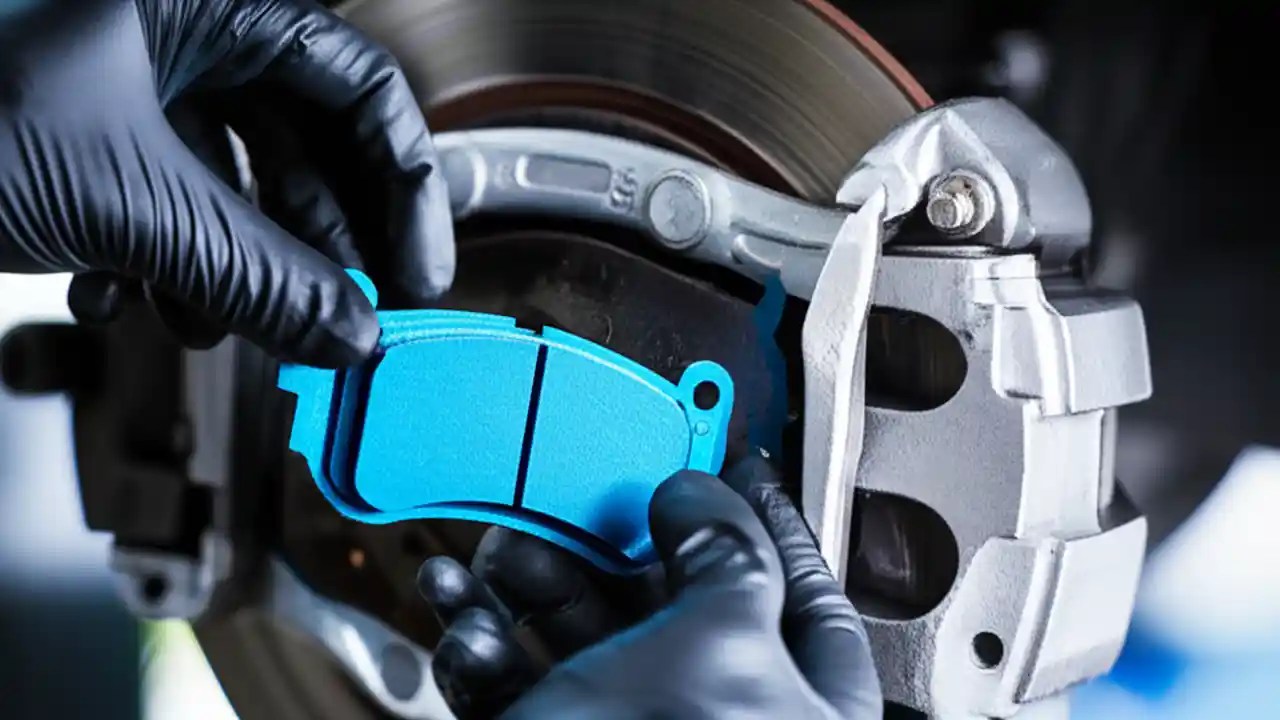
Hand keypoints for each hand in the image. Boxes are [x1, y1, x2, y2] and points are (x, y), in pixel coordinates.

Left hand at [0, 0, 453, 365]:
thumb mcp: (127, 198)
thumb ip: (259, 271)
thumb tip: (351, 331)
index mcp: (204, 1)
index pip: (357, 83)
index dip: (404, 183)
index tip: (417, 271)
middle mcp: (176, 32)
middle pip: (301, 141)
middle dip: (320, 244)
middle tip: (344, 318)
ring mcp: (126, 85)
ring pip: (233, 184)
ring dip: (239, 268)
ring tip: (227, 323)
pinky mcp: (84, 140)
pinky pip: (167, 203)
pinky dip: (167, 264)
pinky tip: (133, 299)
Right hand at [417, 456, 882, 718]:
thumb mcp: (713, 648)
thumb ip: (725, 556)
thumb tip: (706, 498)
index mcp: (805, 708)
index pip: (804, 585)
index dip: (768, 512)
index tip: (732, 461)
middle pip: (674, 602)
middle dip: (614, 543)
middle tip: (578, 498)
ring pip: (588, 639)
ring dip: (534, 586)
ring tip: (498, 554)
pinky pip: (523, 683)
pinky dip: (487, 644)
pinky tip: (462, 617)